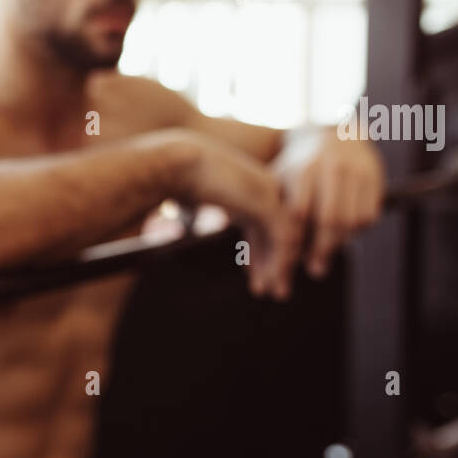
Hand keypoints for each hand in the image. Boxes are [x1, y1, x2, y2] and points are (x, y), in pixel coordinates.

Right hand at [179, 136, 303, 299]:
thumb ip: (196, 205)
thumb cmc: (171, 178)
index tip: (252, 272)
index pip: (262, 220)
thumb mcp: (190, 196)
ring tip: (276, 292)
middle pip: (278, 230)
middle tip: (274, 288)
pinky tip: (273, 278)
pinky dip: (281, 261)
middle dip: (274, 262)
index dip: (259, 249)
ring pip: (286, 236)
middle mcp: (264, 186)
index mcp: (247, 183)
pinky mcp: (268, 203)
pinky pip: (283, 238)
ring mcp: (269, 192)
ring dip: (281, 267)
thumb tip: (184, 211)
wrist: (174, 164)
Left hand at [275, 128, 384, 278]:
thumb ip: (260, 238)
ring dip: (339, 244)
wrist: (331, 135)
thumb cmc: (292, 175)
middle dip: (321, 250)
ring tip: (325, 256)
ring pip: (352, 220)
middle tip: (314, 270)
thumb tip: (259, 289)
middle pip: (330, 219)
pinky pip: (369, 216)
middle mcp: (329, 167)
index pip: (297, 213)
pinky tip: (342, 236)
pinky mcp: (375, 177)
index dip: (294, 243)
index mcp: (299, 170)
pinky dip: (355, 233)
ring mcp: (355, 171)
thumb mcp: (271, 193)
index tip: (289, 265)